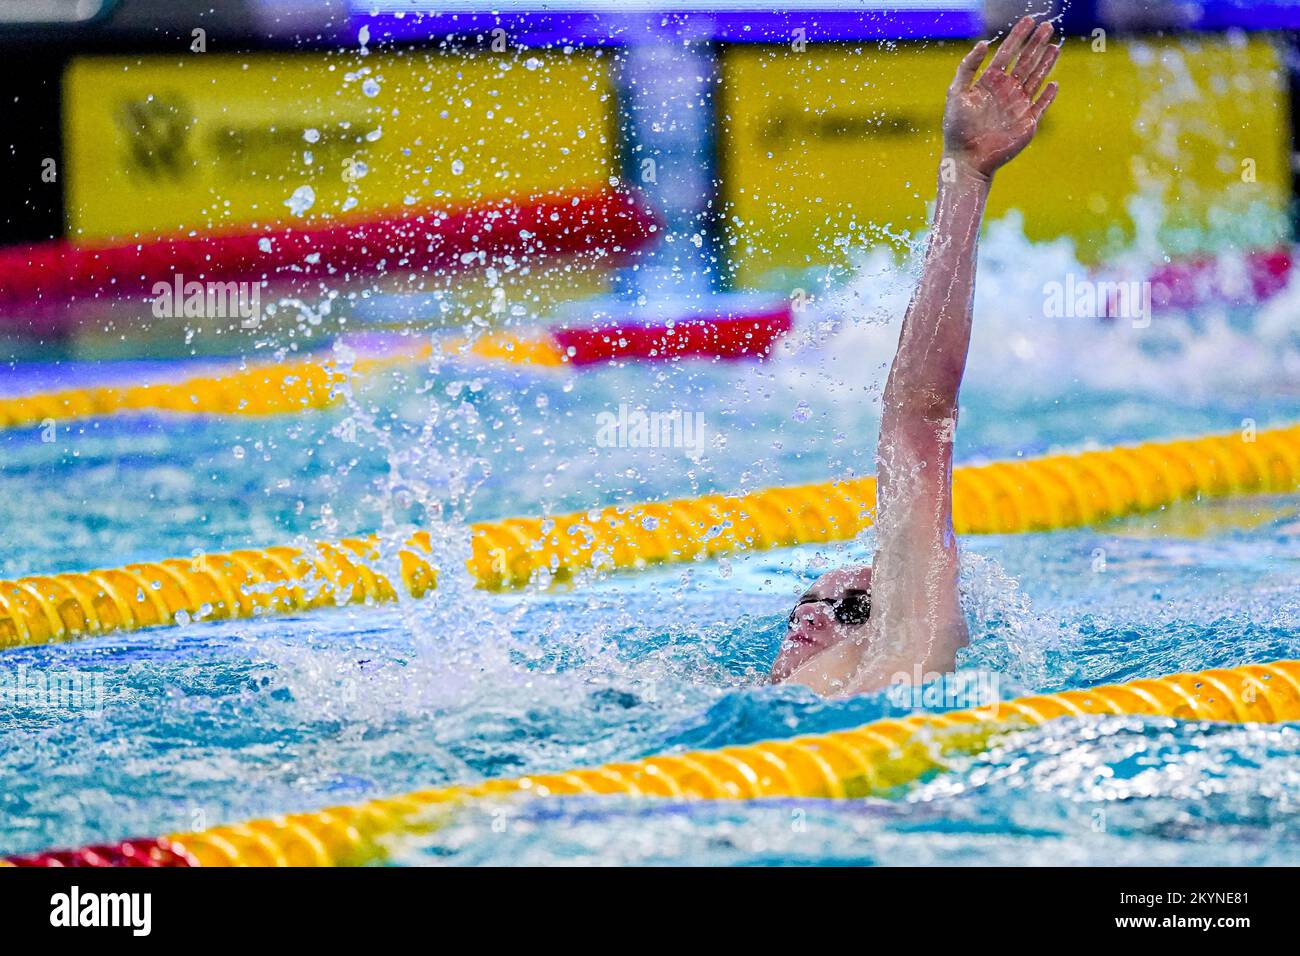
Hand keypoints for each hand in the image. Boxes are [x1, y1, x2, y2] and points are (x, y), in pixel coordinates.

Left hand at [942, 16, 1059, 179]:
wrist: (967, 160)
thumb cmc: (957, 129)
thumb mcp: (956, 94)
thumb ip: (967, 68)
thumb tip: (984, 43)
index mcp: (989, 83)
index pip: (1006, 54)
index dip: (1017, 37)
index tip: (1028, 20)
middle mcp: (1005, 91)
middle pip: (1024, 62)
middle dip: (1035, 44)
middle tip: (1047, 26)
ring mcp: (1017, 106)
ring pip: (1035, 79)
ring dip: (1045, 63)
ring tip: (1054, 46)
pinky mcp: (1027, 123)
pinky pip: (1041, 105)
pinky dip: (1048, 95)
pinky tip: (1053, 83)